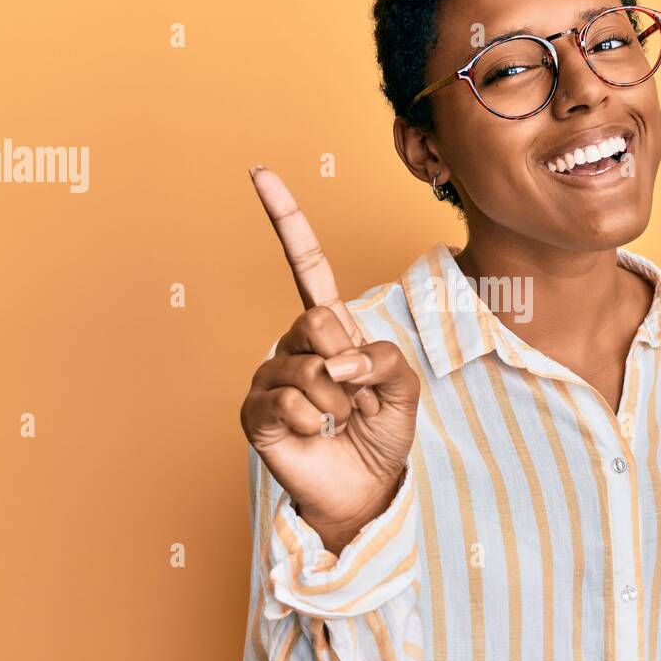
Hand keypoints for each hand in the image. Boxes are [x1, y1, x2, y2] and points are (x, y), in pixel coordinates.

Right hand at [239, 166, 420, 550]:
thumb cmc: (381, 433)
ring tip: (340, 422)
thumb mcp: (404, 387)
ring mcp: (270, 376)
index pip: (304, 263)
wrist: (366, 488)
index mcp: (330, 327)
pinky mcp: (255, 412)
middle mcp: (294, 344)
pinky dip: (317, 422)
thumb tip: (339, 362)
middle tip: (357, 398)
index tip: (259, 171)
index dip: (285, 218)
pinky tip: (318, 435)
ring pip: (309, 368)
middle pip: (319, 320)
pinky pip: (288, 401)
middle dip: (350, 363)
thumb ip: (385, 358)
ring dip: (340, 403)